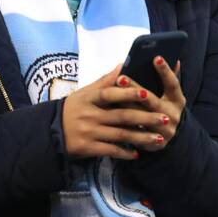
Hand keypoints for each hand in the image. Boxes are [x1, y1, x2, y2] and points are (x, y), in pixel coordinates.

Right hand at [61, 59, 186, 160]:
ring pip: (120, 135)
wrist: (51, 130)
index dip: (128, 92)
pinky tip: (138, 154)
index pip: (110, 94)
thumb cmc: (74, 107)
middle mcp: (90, 115)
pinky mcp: (88, 148)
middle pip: (122, 116)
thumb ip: (105, 81)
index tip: (147, 92)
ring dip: (141, 137)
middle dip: (146, 118)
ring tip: (159, 139)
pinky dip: (125, 153)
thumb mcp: (85, 92)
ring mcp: (89, 132)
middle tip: (166, 119)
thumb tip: (124, 63)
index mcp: (90, 98)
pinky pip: (110, 150)